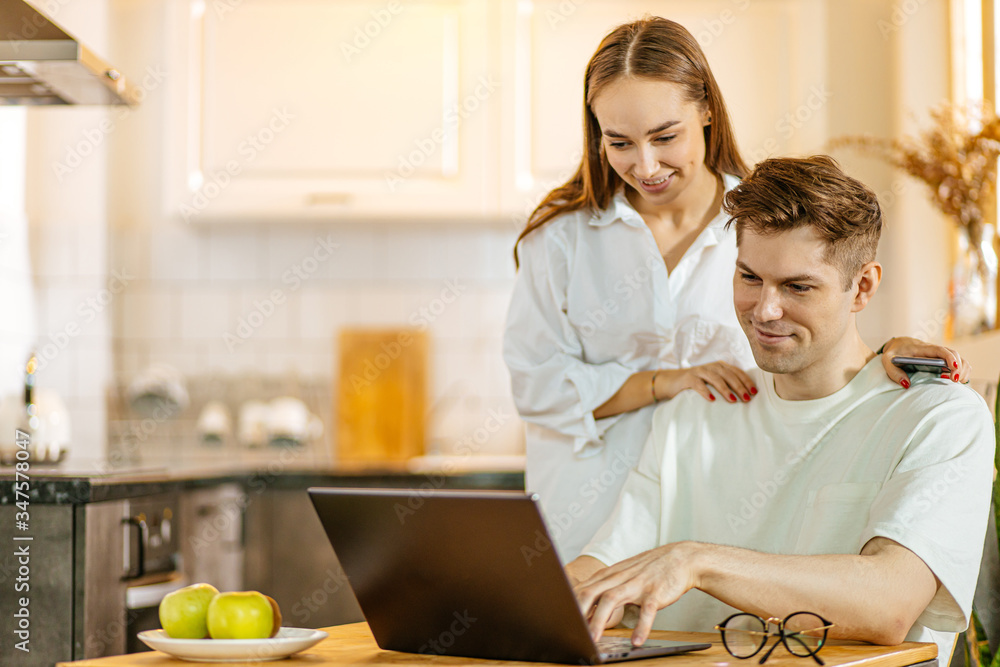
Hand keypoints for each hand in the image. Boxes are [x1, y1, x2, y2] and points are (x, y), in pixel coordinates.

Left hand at [573, 542, 699, 645]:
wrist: (681, 559)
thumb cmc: (649, 570)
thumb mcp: (623, 575)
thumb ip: (605, 588)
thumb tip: (585, 609)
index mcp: (610, 574)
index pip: (584, 587)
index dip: (571, 604)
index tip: (562, 620)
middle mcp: (620, 577)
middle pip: (592, 592)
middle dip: (578, 611)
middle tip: (570, 631)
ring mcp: (637, 584)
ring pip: (612, 599)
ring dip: (601, 620)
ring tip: (594, 639)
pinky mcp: (655, 593)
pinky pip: (646, 611)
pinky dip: (641, 626)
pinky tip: (636, 640)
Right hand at [658, 362, 755, 402]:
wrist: (671, 381)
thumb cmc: (696, 384)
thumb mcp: (712, 382)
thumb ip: (726, 384)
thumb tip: (746, 397)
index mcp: (719, 366)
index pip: (736, 372)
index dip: (746, 381)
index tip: (754, 392)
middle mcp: (711, 366)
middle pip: (728, 375)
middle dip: (739, 386)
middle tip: (747, 398)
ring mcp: (699, 371)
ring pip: (715, 378)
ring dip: (725, 389)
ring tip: (732, 400)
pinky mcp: (688, 378)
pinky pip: (698, 383)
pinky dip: (705, 391)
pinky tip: (712, 400)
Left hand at [880, 337, 971, 386]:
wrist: (898, 344)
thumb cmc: (894, 352)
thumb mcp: (887, 361)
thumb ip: (894, 372)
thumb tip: (906, 384)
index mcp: (921, 348)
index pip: (940, 350)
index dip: (950, 357)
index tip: (954, 368)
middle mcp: (934, 350)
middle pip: (954, 353)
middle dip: (959, 367)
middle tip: (954, 381)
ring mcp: (940, 354)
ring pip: (960, 358)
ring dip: (963, 369)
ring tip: (956, 381)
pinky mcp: (942, 359)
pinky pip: (959, 363)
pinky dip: (962, 371)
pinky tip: (955, 380)